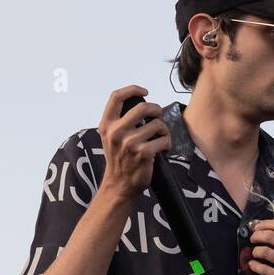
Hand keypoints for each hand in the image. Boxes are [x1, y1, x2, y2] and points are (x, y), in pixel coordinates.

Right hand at [98, 85, 170, 200]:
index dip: (133, 89)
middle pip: (143, 107)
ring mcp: (130, 143)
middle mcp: (116, 132)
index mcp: (106, 126)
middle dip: (156, 110)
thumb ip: (119, 121)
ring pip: (157, 124)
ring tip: (160, 138)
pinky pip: (163, 140)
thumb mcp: (110, 138)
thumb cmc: (118, 160)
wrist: (119, 186)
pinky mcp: (143, 153)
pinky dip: (167, 143)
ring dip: (164, 130)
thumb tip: (141, 105)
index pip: (116, 97)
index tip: (145, 91)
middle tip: (159, 116)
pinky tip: (163, 149)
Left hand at [248, 219, 273, 274]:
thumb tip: (270, 231)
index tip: (257, 227)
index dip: (265, 224)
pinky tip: (252, 264)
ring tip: (255, 253)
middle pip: (270, 236)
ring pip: (265, 252)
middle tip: (253, 239)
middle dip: (257, 236)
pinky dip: (255, 266)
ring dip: (256, 251)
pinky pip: (264, 270)